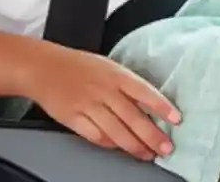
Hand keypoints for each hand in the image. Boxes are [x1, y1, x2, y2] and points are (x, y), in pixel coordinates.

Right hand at [29, 45, 181, 161]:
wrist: (43, 67)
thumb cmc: (77, 65)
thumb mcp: (107, 66)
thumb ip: (127, 84)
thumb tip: (150, 104)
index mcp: (115, 74)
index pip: (144, 91)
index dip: (162, 106)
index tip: (176, 119)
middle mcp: (103, 90)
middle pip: (133, 118)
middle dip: (152, 136)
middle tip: (166, 148)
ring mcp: (88, 105)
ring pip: (117, 131)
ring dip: (135, 146)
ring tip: (147, 154)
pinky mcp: (74, 118)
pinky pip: (97, 136)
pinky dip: (110, 144)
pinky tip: (120, 148)